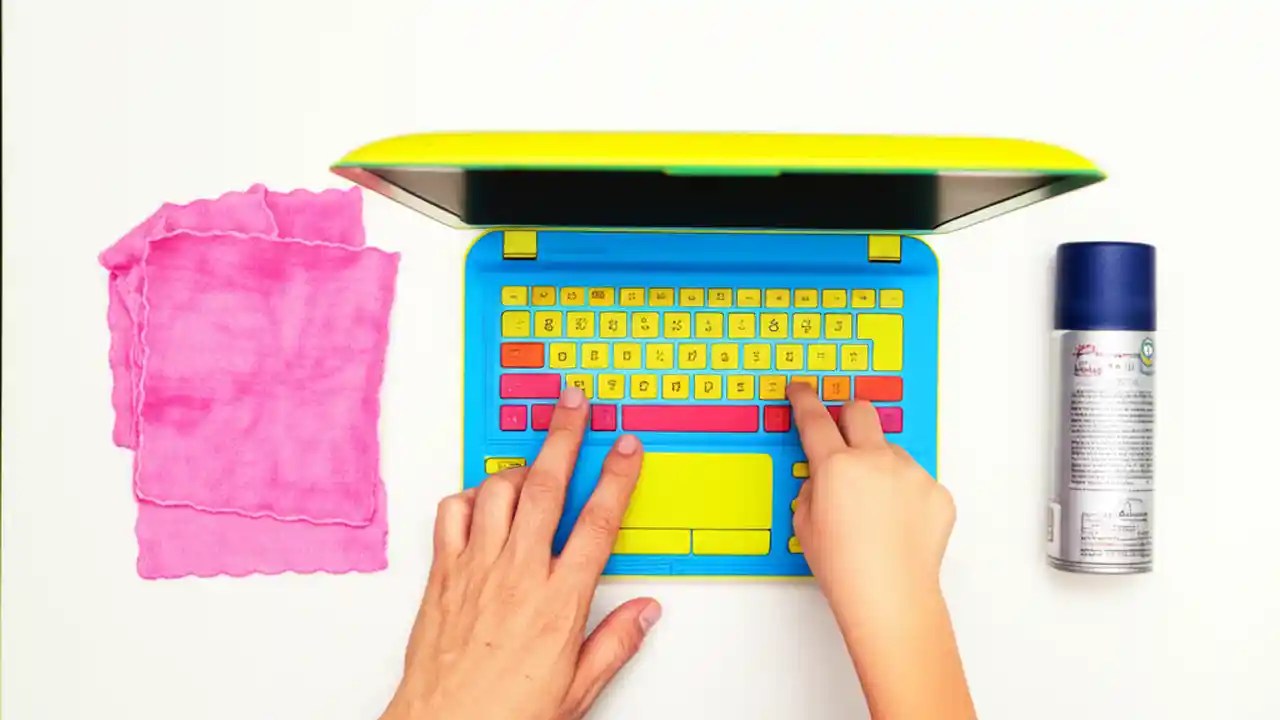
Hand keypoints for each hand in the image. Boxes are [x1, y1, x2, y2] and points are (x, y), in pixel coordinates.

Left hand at [382, 387, 660, 719]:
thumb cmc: (505, 714)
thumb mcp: (578, 689)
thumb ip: (615, 643)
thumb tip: (645, 613)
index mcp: (560, 600)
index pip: (597, 522)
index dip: (616, 477)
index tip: (626, 447)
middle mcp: (518, 573)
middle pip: (546, 486)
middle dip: (565, 435)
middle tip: (573, 402)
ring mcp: (476, 567)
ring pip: (497, 491)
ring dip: (519, 465)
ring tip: (536, 458)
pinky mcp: (443, 573)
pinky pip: (453, 514)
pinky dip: (470, 496)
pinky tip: (483, 499)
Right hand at [787, 383, 973, 719]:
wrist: (890, 597)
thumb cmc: (845, 569)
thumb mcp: (804, 525)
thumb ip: (812, 488)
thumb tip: (824, 477)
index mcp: (836, 466)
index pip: (814, 418)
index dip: (804, 399)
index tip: (802, 389)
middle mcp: (876, 460)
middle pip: (861, 411)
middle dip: (847, 414)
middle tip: (842, 433)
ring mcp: (911, 473)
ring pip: (891, 450)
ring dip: (880, 464)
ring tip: (875, 509)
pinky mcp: (937, 492)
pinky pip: (917, 481)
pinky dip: (906, 495)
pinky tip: (898, 524)